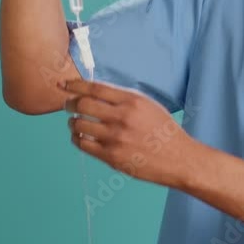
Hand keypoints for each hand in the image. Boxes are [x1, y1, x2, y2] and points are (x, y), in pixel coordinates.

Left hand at [60, 79, 200, 188]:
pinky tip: (79, 137)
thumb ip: (123, 98)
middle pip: (82, 105)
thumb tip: (95, 92)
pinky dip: (77, 139)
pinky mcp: (112, 157)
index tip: (65, 85)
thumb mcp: (148, 105)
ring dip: (72, 122)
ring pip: (79, 125)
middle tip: (67, 105)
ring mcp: (116, 138)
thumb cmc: (164, 131)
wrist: (179, 158)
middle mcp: (122, 117)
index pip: (95, 88)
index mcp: (132, 101)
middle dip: (69, 104)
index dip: (75, 85)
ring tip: (74, 122)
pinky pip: (84, 145)